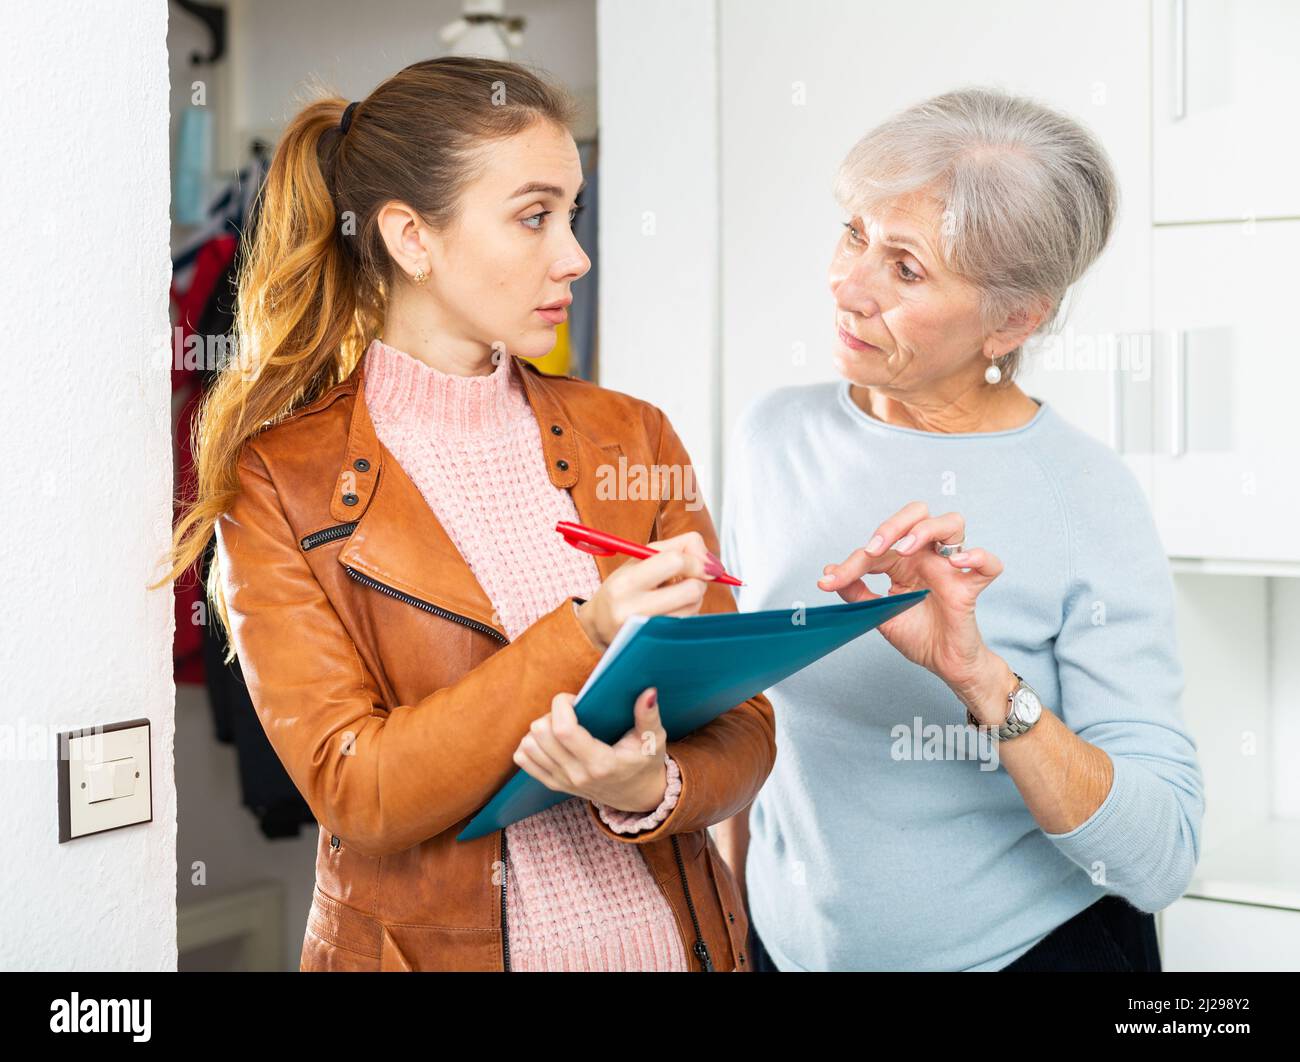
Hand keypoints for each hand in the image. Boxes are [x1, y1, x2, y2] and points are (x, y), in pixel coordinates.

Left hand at [513, 687, 669, 812]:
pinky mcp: (553, 784)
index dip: (561, 706)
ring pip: (528, 746)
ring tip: (560, 725)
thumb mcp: (653, 740)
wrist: (638, 797)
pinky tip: (550, 739)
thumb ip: (649, 715)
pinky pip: (524, 760)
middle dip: (551, 713)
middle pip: (540, 734)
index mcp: (600, 764)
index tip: (575, 699)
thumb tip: (648, 692)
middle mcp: (577, 775)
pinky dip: (531, 744)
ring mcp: (562, 782)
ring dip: (540, 728)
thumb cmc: (645, 763)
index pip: (564, 731)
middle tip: (570, 712)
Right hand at [575, 530, 723, 650]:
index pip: (675, 561)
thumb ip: (677, 547)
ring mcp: (645, 631)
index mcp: (626, 581)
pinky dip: (688, 613)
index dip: (696, 560)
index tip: (700, 564)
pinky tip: (671, 611)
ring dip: (694, 599)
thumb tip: (711, 561)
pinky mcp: (656, 644)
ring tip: (675, 596)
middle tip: (690, 580)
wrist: (598, 626)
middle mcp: (632, 608)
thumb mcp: (639, 560)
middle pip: (691, 589)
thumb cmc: (622, 588)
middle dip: (699, 582)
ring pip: (694, 608)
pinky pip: (688, 624)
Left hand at [817, 501, 1003, 696]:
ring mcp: (951, 569)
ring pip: (953, 523)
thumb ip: (856, 593)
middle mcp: (928, 557)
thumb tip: (829, 571)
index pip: (879, 544)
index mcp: (904, 560)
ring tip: (906, 550)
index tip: (829, 580)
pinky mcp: (971, 588)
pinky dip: (977, 557)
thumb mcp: (878, 614)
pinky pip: (988, 564)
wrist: (943, 663)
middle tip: (874, 549)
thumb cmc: (918, 635)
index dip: (852, 562)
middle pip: (918, 513)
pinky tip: (957, 564)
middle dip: (894, 524)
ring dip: (926, 530)